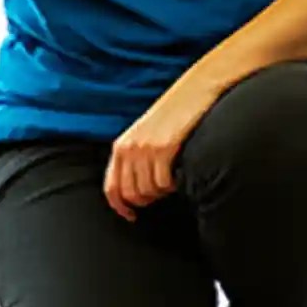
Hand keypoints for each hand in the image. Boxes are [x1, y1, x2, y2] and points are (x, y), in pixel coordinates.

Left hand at [103, 80, 218, 220]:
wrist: (194, 91)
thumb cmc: (174, 115)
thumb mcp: (145, 135)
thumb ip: (136, 158)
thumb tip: (136, 190)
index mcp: (121, 146)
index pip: (111, 187)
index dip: (120, 207)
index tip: (131, 216)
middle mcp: (129, 148)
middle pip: (132, 194)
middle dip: (148, 200)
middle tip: (162, 191)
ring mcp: (146, 149)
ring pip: (149, 191)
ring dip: (162, 191)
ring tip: (172, 177)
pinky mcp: (164, 149)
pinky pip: (165, 183)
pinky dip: (174, 184)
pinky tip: (180, 173)